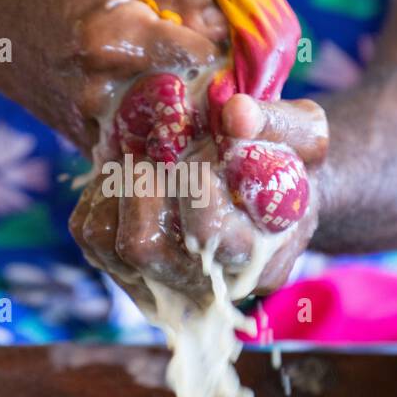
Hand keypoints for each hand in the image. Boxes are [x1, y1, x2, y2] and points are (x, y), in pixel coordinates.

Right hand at [0, 0, 226, 151]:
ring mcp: (90, 125)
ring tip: (199, 96)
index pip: (198, 54)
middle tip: (222, 74)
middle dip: (213, 90)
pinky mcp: (86, 147)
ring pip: (168, 137)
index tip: (225, 41)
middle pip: (189, 104)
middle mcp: (99, 91)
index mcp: (111, 38)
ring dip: (192, 120)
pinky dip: (163, 138)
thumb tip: (225, 28)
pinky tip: (170, 115)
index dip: (221, 48)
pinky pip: (141, 152)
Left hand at [71, 92, 328, 300]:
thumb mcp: (305, 135)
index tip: (202, 146)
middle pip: (146, 250)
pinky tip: (128, 165)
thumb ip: (279, 123)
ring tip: (142, 149)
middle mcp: (205, 283)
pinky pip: (91, 232)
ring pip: (112, 244)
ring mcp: (160, 280)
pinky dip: (101, 190)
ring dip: (120, 186)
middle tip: (158, 146)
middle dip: (145, 188)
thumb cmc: (286, 159)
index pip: (211, 239)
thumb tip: (235, 113)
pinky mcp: (123, 266)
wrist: (260, 184)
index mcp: (257, 259)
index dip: (197, 189)